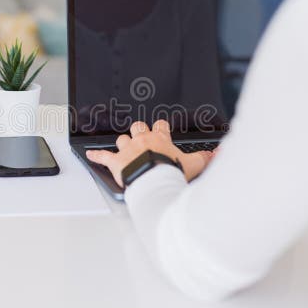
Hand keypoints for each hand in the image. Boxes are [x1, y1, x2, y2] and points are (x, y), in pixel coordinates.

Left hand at [86, 120, 215, 187]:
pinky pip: (103, 155)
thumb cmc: (171, 173)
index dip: (160, 127)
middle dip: (139, 131)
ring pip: (121, 138)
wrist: (154, 181)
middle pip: (138, 127)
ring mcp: (127, 150)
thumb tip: (218, 153)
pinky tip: (89, 154)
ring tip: (124, 148)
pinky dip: (96, 155)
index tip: (161, 129)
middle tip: (141, 137)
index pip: (160, 125)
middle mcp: (142, 140)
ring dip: (122, 143)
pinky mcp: (115, 162)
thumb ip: (206, 158)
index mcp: (160, 139)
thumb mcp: (193, 164)